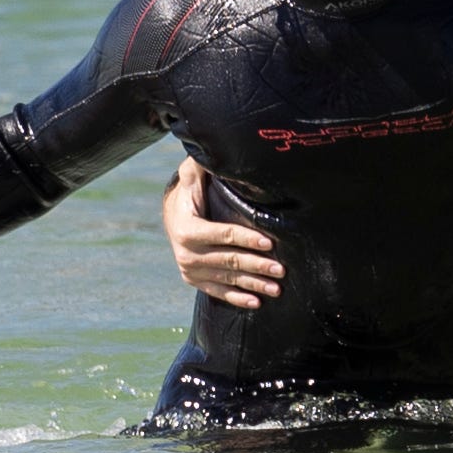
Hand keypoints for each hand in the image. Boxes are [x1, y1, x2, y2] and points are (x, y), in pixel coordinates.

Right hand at [161, 158, 285, 310]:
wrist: (172, 216)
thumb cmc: (191, 193)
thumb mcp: (193, 176)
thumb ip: (201, 165)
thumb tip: (213, 150)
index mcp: (186, 228)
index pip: (223, 234)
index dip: (247, 239)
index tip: (269, 243)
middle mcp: (186, 253)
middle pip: (229, 260)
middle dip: (257, 265)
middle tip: (281, 270)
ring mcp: (189, 270)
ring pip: (228, 278)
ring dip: (253, 284)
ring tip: (276, 288)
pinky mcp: (194, 280)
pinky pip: (218, 292)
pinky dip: (238, 298)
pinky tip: (256, 302)